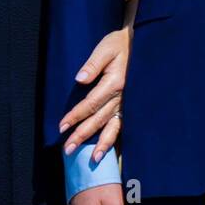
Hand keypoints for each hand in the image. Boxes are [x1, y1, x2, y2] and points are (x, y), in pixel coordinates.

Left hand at [59, 26, 129, 162]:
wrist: (143, 44)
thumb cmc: (121, 45)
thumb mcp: (106, 48)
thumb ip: (93, 64)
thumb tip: (80, 79)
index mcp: (115, 83)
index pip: (90, 104)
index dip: (75, 116)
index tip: (62, 127)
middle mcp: (123, 97)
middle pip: (99, 120)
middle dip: (83, 135)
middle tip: (68, 149)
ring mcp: (128, 104)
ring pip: (113, 128)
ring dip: (102, 144)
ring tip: (92, 159)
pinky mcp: (132, 107)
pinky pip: (123, 126)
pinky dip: (116, 139)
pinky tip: (109, 151)